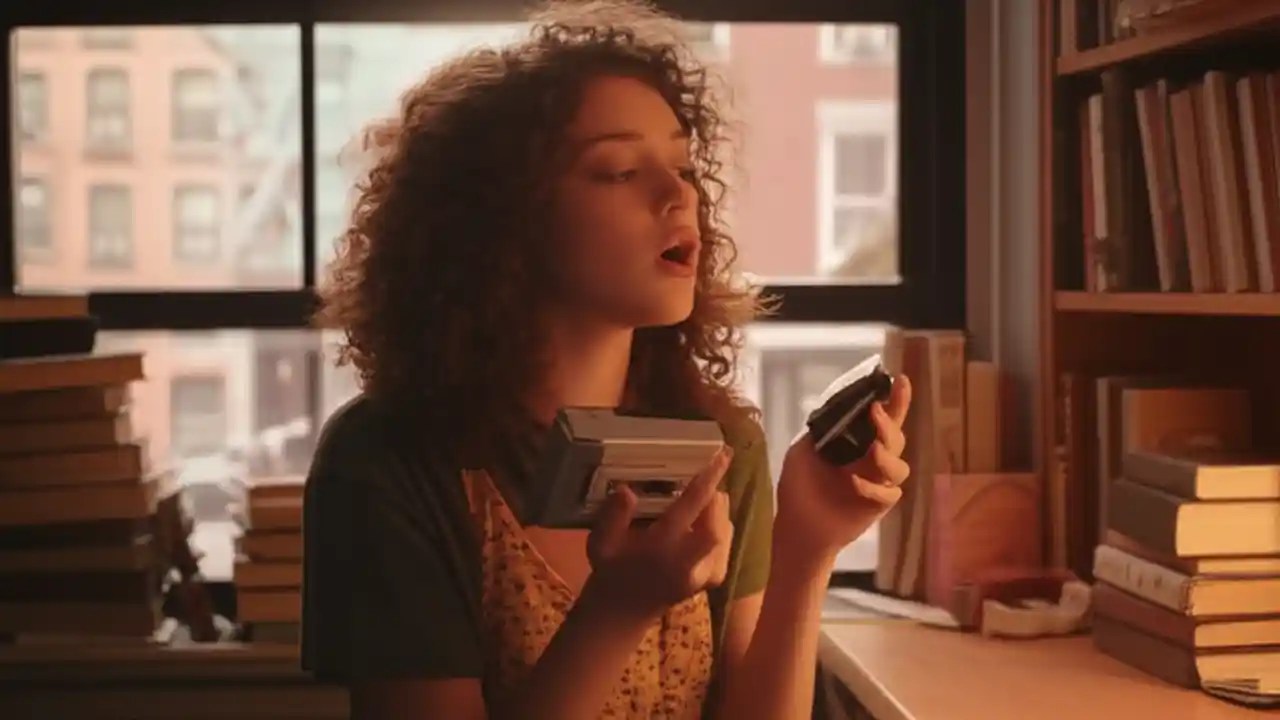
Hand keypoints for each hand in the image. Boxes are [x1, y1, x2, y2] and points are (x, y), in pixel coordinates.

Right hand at [582, 446, 734, 621]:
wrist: (624, 611)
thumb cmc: (611, 570)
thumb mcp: (600, 543)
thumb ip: (613, 516)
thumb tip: (627, 490)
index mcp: (661, 550)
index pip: (691, 510)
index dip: (708, 480)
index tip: (723, 454)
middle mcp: (689, 564)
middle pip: (717, 526)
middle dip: (714, 498)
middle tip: (702, 480)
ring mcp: (705, 576)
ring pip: (725, 534)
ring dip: (717, 511)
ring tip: (701, 498)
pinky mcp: (714, 580)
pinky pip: (726, 545)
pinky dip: (720, 525)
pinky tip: (704, 520)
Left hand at [776, 374, 911, 560]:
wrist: (796, 525)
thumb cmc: (799, 488)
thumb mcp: (802, 451)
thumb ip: (820, 431)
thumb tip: (836, 409)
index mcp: (858, 443)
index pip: (883, 418)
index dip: (896, 400)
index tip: (900, 380)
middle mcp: (872, 460)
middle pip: (897, 437)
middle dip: (890, 424)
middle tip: (875, 412)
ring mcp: (878, 482)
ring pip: (900, 466)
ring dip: (888, 456)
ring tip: (872, 449)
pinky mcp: (878, 505)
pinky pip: (889, 493)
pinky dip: (873, 487)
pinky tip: (854, 483)